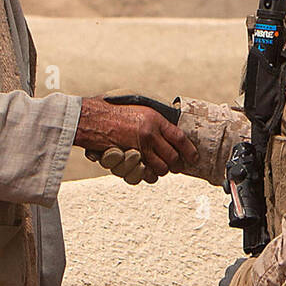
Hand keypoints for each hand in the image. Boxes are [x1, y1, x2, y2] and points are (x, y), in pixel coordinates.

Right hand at [75, 97, 197, 178]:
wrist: (91, 119)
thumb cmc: (113, 113)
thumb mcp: (140, 111)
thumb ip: (155, 123)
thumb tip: (170, 134)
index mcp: (155, 119)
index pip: (180, 138)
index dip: (190, 150)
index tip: (194, 158)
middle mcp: (150, 133)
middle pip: (173, 157)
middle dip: (177, 166)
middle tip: (178, 168)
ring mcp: (139, 146)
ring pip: (161, 167)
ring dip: (162, 171)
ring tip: (161, 169)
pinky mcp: (128, 157)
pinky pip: (145, 172)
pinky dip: (147, 174)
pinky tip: (147, 170)